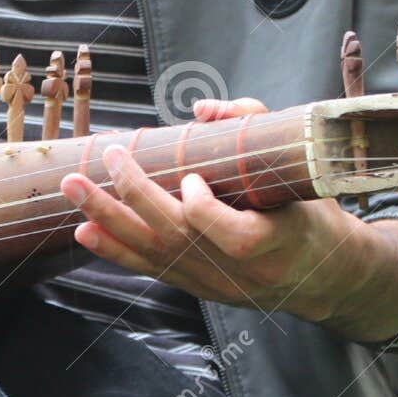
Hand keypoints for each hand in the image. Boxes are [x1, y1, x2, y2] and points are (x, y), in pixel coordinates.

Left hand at [58, 98, 372, 321]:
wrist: (323, 276)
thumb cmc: (311, 213)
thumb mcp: (300, 170)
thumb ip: (255, 130)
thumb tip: (203, 109)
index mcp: (281, 243)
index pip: (234, 238)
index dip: (205, 211)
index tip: (192, 178)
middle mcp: (242, 273)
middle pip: (180, 239)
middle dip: (136, 196)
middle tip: (109, 156)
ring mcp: (215, 284)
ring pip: (155, 254)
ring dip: (109, 218)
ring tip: (74, 188)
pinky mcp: (196, 287)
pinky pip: (149, 269)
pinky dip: (114, 249)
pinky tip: (84, 230)